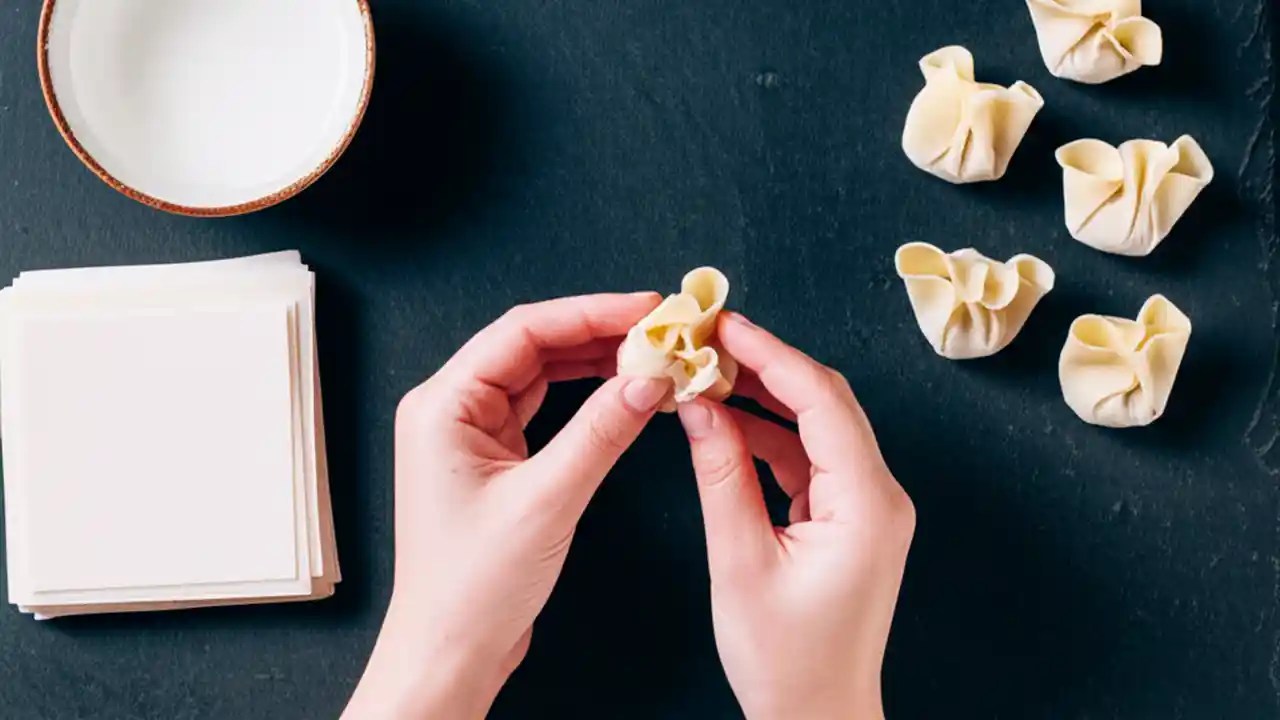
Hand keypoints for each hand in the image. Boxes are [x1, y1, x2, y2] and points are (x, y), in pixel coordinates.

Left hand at [345, 293, 668, 719]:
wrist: (451, 650)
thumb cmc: (474, 585)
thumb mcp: (547, 500)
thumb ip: (601, 432)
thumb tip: (649, 379)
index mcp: (443, 404)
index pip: (523, 332)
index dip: (589, 313)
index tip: (646, 309)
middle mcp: (451, 409)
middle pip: (533, 346)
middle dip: (598, 333)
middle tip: (660, 329)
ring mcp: (471, 433)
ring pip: (541, 374)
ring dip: (595, 362)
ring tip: (651, 353)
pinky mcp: (493, 458)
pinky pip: (544, 407)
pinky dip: (586, 397)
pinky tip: (623, 390)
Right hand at [677, 313, 914, 719]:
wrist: (817, 717)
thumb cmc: (783, 659)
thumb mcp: (740, 561)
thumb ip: (719, 474)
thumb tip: (699, 404)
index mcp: (869, 505)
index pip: (822, 403)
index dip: (772, 355)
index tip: (725, 325)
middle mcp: (881, 496)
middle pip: (828, 403)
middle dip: (770, 365)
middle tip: (712, 338)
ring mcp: (871, 506)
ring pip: (820, 426)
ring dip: (769, 397)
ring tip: (712, 373)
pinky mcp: (852, 518)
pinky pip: (812, 458)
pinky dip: (771, 436)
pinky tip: (729, 424)